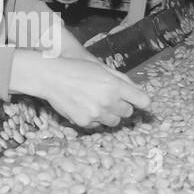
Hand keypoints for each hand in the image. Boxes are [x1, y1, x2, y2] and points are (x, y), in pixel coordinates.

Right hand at [10, 50, 150, 129]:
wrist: (51, 77)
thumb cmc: (77, 69)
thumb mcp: (103, 68)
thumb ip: (123, 80)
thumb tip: (138, 92)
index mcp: (115, 86)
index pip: (142, 101)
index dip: (142, 102)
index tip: (141, 102)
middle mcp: (108, 101)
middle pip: (128, 112)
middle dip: (122, 106)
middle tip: (111, 98)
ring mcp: (96, 114)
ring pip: (114, 121)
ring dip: (110, 114)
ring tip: (97, 103)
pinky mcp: (85, 122)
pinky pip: (98, 126)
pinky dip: (94, 119)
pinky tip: (85, 107)